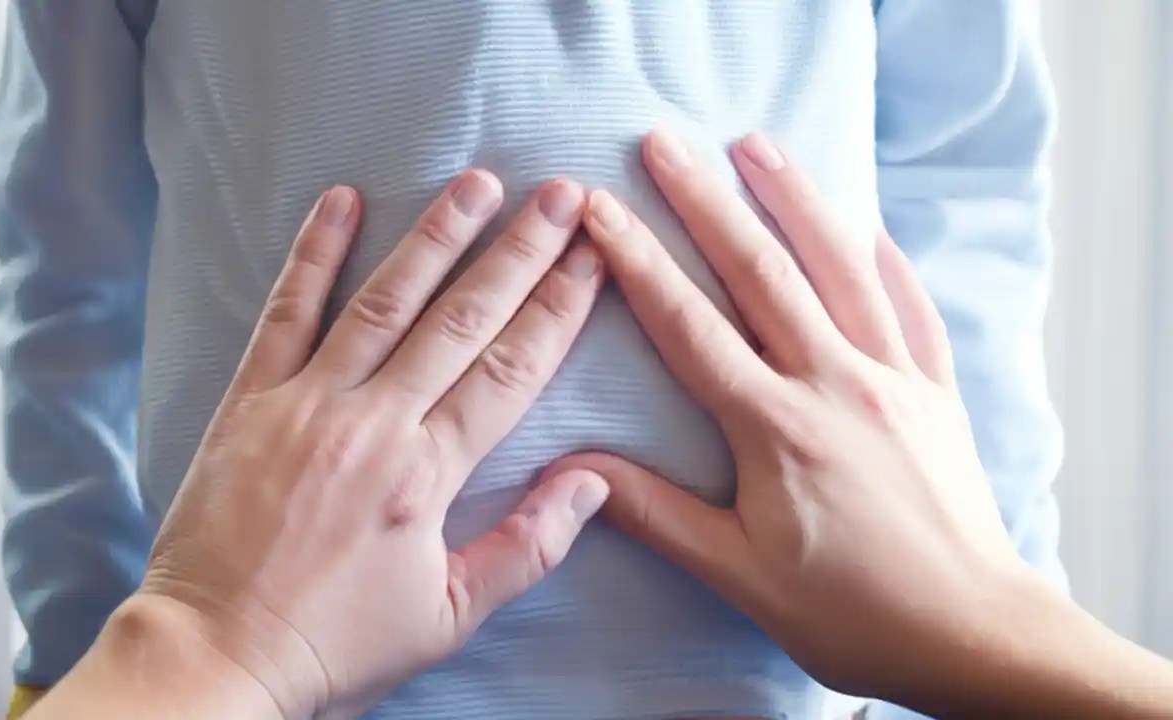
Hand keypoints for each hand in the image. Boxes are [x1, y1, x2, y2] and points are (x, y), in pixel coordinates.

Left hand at [34, 172, 608, 719]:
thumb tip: (592, 483)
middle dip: (520, 251)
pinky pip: (285, 314)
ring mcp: (307, 403)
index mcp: (428, 475)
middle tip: (560, 195)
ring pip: (384, 301)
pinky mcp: (251, 401)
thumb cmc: (336, 645)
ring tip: (478, 183)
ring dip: (436, 237)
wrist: (217, 656)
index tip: (594, 254)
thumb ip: (527, 546)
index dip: (560, 306)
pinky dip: (313, 255)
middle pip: (463, 319)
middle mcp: (375, 423)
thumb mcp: (450, 615)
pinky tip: (341, 202)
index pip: (513, 369)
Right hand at [548, 130, 1044, 707]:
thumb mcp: (739, 574)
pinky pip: (912, 307)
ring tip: (756, 145)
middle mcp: (836, 383)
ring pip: (841, 269)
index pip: (690, 325)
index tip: (600, 208)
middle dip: (706, 201)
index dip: (639, 261)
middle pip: (762, 273)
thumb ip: (657, 514)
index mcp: (777, 427)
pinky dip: (887, 258)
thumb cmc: (852, 614)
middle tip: (665, 144)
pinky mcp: (938, 392)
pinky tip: (865, 224)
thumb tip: (577, 469)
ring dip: (795, 200)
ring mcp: (896, 380)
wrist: (975, 636)